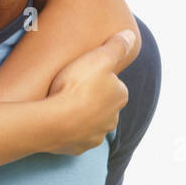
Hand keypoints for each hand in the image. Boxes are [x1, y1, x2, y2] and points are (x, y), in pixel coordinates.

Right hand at [46, 30, 135, 154]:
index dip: (98, 78)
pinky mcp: (78, 148)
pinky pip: (75, 138)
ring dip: (81, 117)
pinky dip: (69, 132)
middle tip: (71, 89)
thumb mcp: (99, 57)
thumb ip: (116, 46)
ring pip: (90, 124)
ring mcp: (95, 136)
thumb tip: (130, 36)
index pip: (114, 84)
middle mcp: (112, 119)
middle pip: (103, 106)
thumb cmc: (77, 86)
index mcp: (120, 96)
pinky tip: (57, 122)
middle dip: (91, 100)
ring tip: (62, 106)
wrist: (55, 121)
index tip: (84, 74)